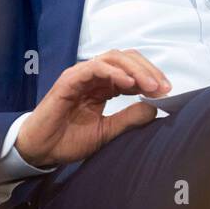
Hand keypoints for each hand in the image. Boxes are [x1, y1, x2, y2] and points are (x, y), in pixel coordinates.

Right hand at [16, 49, 171, 167]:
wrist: (41, 151)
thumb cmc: (69, 140)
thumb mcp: (107, 131)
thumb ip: (129, 118)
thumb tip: (155, 107)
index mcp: (103, 86)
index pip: (132, 71)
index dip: (152, 78)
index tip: (168, 92)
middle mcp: (94, 76)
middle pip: (126, 59)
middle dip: (148, 70)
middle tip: (164, 87)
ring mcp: (81, 75)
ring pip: (113, 58)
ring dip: (135, 69)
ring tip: (151, 85)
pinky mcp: (69, 80)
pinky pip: (95, 67)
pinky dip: (114, 72)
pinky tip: (129, 84)